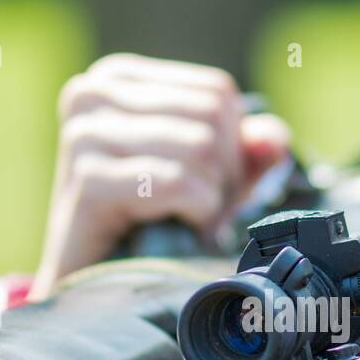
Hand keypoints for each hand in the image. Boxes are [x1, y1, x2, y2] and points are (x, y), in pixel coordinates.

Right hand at [30, 53, 290, 298]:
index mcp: (119, 77)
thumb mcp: (207, 177)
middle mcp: (93, 92)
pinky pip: (175, 181)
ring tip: (183, 220)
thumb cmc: (149, 222)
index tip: (206, 184)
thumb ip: (246, 151)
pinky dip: (192, 212)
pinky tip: (173, 231)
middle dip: (221, 173)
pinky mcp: (86, 178)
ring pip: (199, 146)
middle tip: (197, 210)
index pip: (217, 93)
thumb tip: (275, 138)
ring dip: (208, 197)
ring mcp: (83, 133)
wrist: (92, 282)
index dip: (231, 146)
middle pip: (212, 116)